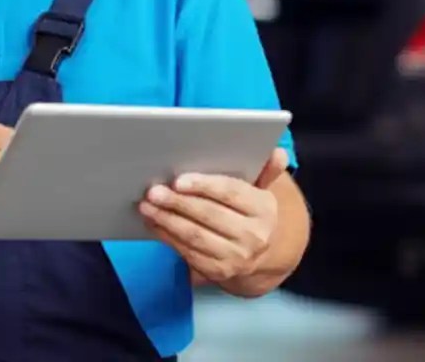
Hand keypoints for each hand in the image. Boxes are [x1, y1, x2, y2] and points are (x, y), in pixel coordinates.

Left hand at [139, 148, 289, 284]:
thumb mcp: (263, 189)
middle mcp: (254, 236)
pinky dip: (167, 236)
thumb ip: (266, 170)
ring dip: (166, 220)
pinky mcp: (218, 272)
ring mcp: (236, 257)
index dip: (204, 186)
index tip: (179, 180)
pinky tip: (154, 222)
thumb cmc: (252, 211)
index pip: (231, 193)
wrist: (261, 253)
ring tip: (147, 205)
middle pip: (209, 215)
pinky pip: (187, 252)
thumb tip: (277, 153)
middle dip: (178, 202)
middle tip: (154, 191)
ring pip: (194, 236)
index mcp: (264, 209)